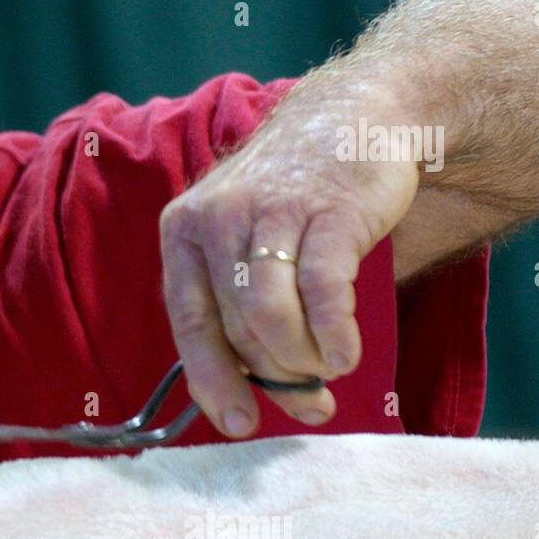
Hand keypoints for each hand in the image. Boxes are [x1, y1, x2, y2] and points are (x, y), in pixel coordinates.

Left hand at [158, 86, 420, 437]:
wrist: (353, 116)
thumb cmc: (293, 196)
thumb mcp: (241, 236)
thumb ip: (232, 302)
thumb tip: (240, 389)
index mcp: (185, 231)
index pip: (188, 320)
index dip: (211, 379)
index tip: (235, 422)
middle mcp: (217, 219)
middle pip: (234, 326)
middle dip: (274, 378)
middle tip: (310, 405)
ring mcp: (271, 212)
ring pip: (268, 315)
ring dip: (302, 360)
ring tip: (330, 371)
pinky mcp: (328, 211)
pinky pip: (322, 291)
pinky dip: (333, 334)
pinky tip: (346, 354)